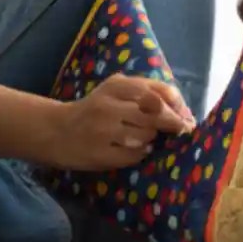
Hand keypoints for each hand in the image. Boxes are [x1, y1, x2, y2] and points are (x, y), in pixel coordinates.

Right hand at [46, 74, 195, 170]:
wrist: (57, 131)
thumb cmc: (95, 109)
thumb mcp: (117, 90)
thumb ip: (147, 92)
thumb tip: (183, 110)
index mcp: (116, 86)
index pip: (156, 94)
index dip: (176, 107)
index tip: (185, 116)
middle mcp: (108, 105)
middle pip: (154, 116)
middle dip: (170, 124)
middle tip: (178, 131)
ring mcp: (103, 131)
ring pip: (146, 136)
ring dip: (151, 139)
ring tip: (143, 137)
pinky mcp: (100, 153)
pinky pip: (134, 155)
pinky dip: (140, 154)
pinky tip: (133, 149)